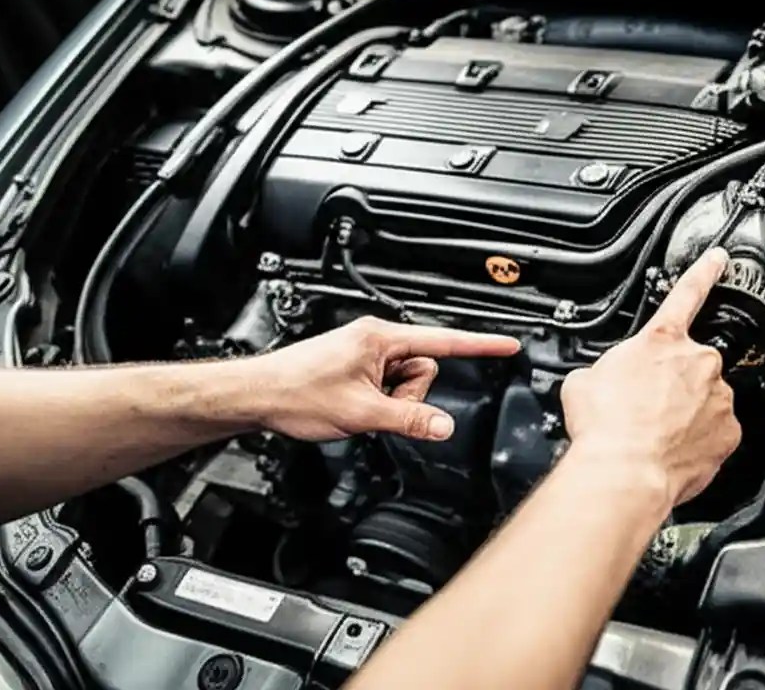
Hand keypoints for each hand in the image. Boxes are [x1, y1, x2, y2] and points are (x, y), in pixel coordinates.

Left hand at [247, 316, 519, 441]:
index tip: (508, 345)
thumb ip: (409, 419)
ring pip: (405, 383)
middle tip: (375, 408)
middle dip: (409, 396)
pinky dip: (376, 402)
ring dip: (390, 402)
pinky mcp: (356, 366)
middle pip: (423, 370)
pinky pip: (386, 387)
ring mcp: (366, 353)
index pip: (443, 342)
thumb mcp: (361, 413)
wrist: (257, 395)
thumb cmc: (296, 392)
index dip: (480, 346)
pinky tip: (350, 407)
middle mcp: (376, 340)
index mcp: (381, 339)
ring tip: (357, 408)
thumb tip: (444, 425)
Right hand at [560, 247, 740, 506]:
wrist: (625, 471)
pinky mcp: (729, 433)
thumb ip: (605, 368)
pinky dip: (699, 441)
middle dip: (673, 383)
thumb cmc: (604, 426)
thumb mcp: (583, 381)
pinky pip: (716, 432)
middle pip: (691, 365)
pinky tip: (672, 451)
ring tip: (655, 435)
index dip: (705, 271)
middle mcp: (698, 362)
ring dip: (685, 413)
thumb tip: (602, 380)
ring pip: (705, 400)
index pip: (687, 293)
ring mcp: (718, 398)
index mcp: (662, 340)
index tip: (720, 258)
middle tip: (647, 408)